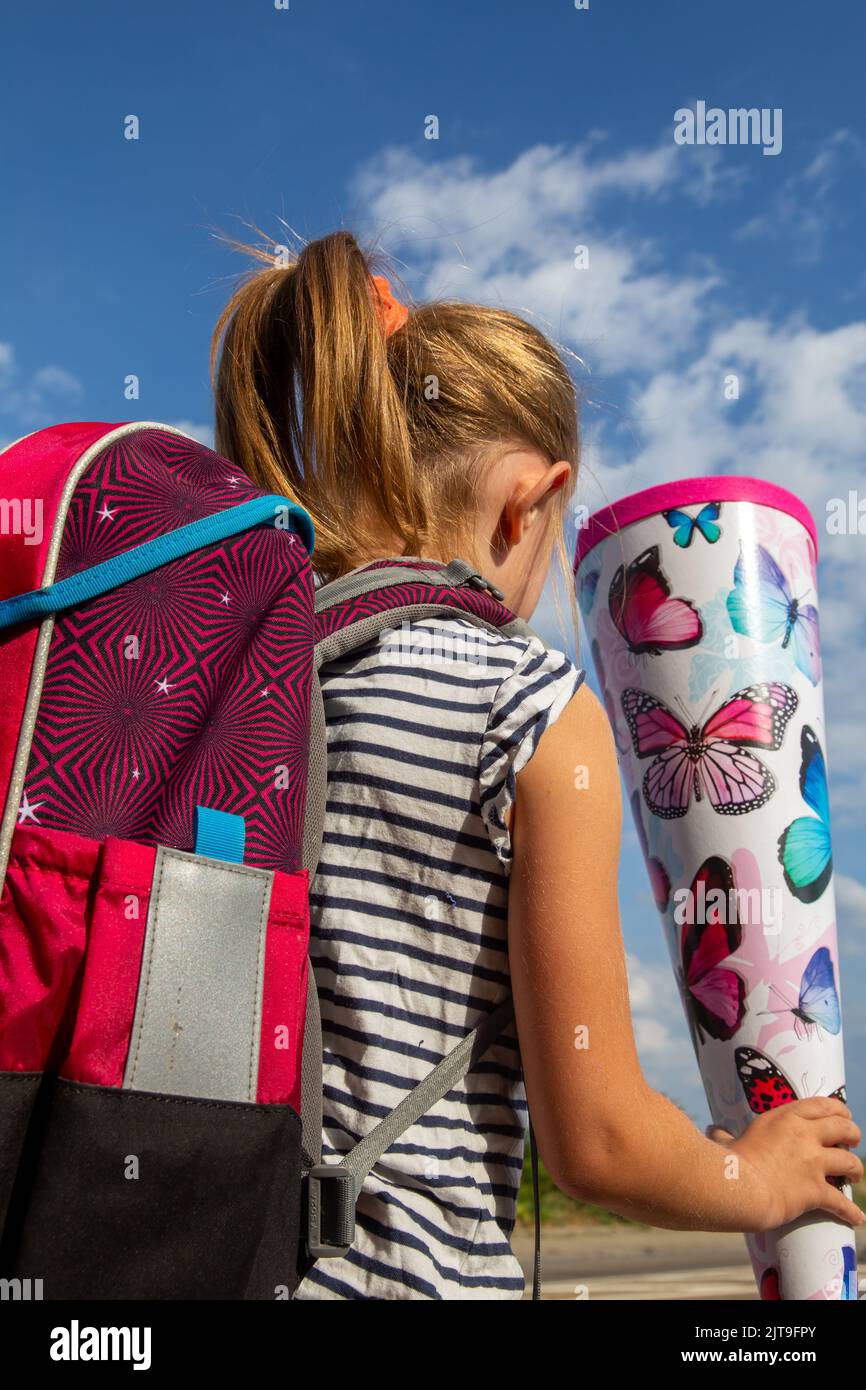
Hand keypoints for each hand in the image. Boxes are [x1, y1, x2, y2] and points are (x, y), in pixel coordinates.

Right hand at [706, 1098, 863, 1231]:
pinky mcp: (815, 1190)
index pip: (820, 1105)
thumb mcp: (726, 1142)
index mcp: (784, 1118)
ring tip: (855, 1175)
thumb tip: (713, 1129)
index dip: (837, 1109)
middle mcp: (804, 1135)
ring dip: (855, 1169)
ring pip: (849, 1161)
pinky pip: (840, 1202)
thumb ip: (724, 1135)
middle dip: (852, 1133)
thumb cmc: (727, 1161)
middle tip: (853, 1140)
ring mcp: (812, 1162)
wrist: (737, 1186)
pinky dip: (851, 1211)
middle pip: (842, 1127)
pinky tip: (858, 1217)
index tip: (843, 1114)